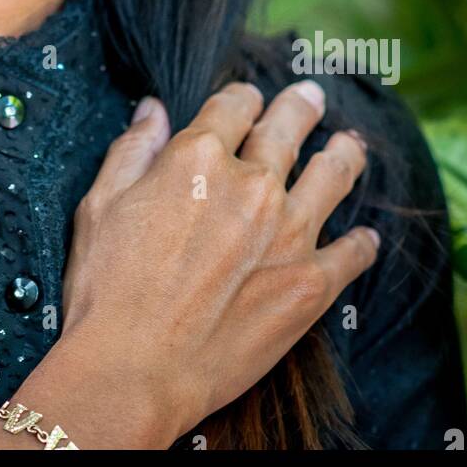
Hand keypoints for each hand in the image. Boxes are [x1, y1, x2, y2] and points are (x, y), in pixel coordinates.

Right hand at [59, 79, 377, 447]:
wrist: (134, 369)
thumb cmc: (107, 289)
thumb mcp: (100, 204)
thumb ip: (133, 149)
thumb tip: (153, 109)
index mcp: (197, 158)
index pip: (232, 105)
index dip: (241, 96)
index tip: (247, 98)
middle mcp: (250, 185)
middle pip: (287, 128)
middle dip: (300, 108)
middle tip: (312, 97)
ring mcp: (287, 233)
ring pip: (331, 176)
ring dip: (343, 154)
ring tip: (351, 145)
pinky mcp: (310, 284)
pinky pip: (350, 253)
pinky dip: (362, 244)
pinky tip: (366, 238)